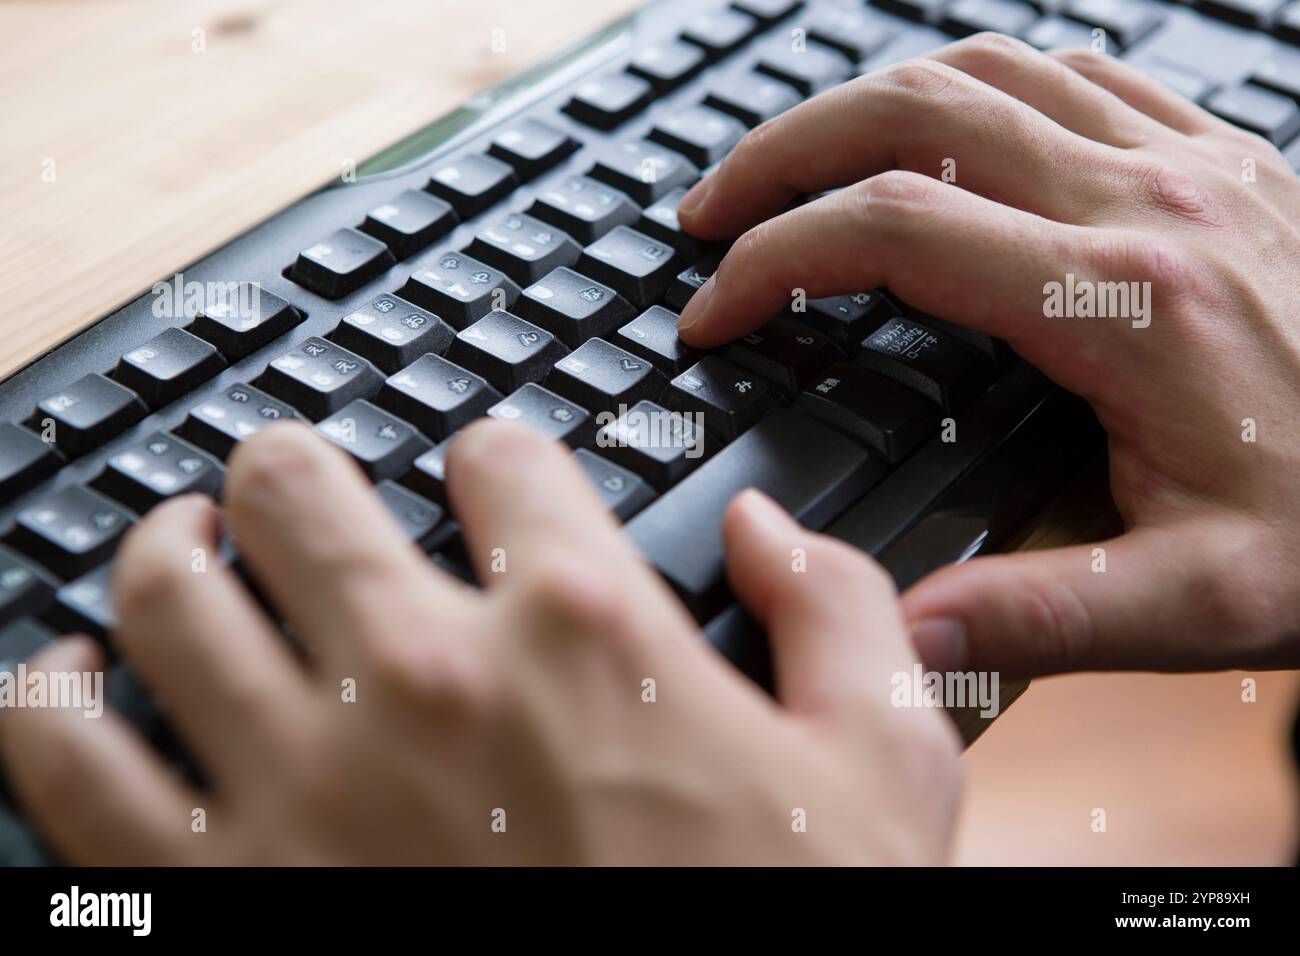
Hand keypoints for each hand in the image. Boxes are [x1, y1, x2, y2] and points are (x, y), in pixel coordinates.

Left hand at [0, 421, 960, 864]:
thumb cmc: (774, 932)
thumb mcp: (881, 770)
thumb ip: (840, 615)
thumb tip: (771, 532)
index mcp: (583, 629)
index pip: (500, 459)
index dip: (494, 456)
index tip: (488, 479)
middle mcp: (427, 676)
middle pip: (296, 485)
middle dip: (292, 465)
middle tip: (293, 480)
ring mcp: (305, 780)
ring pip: (164, 592)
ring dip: (165, 551)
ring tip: (181, 550)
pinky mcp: (219, 891)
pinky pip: (68, 766)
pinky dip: (52, 703)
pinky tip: (79, 686)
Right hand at [676, 34, 1299, 677]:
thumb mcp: (1204, 600)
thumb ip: (1040, 614)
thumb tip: (898, 632)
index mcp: (1123, 304)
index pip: (895, 230)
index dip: (775, 261)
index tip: (715, 310)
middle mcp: (1150, 204)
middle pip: (916, 112)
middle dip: (785, 152)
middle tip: (713, 212)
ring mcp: (1191, 163)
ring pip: (986, 69)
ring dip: (868, 105)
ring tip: (801, 165)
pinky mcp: (1222, 157)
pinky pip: (1076, 72)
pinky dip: (980, 88)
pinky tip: (948, 140)